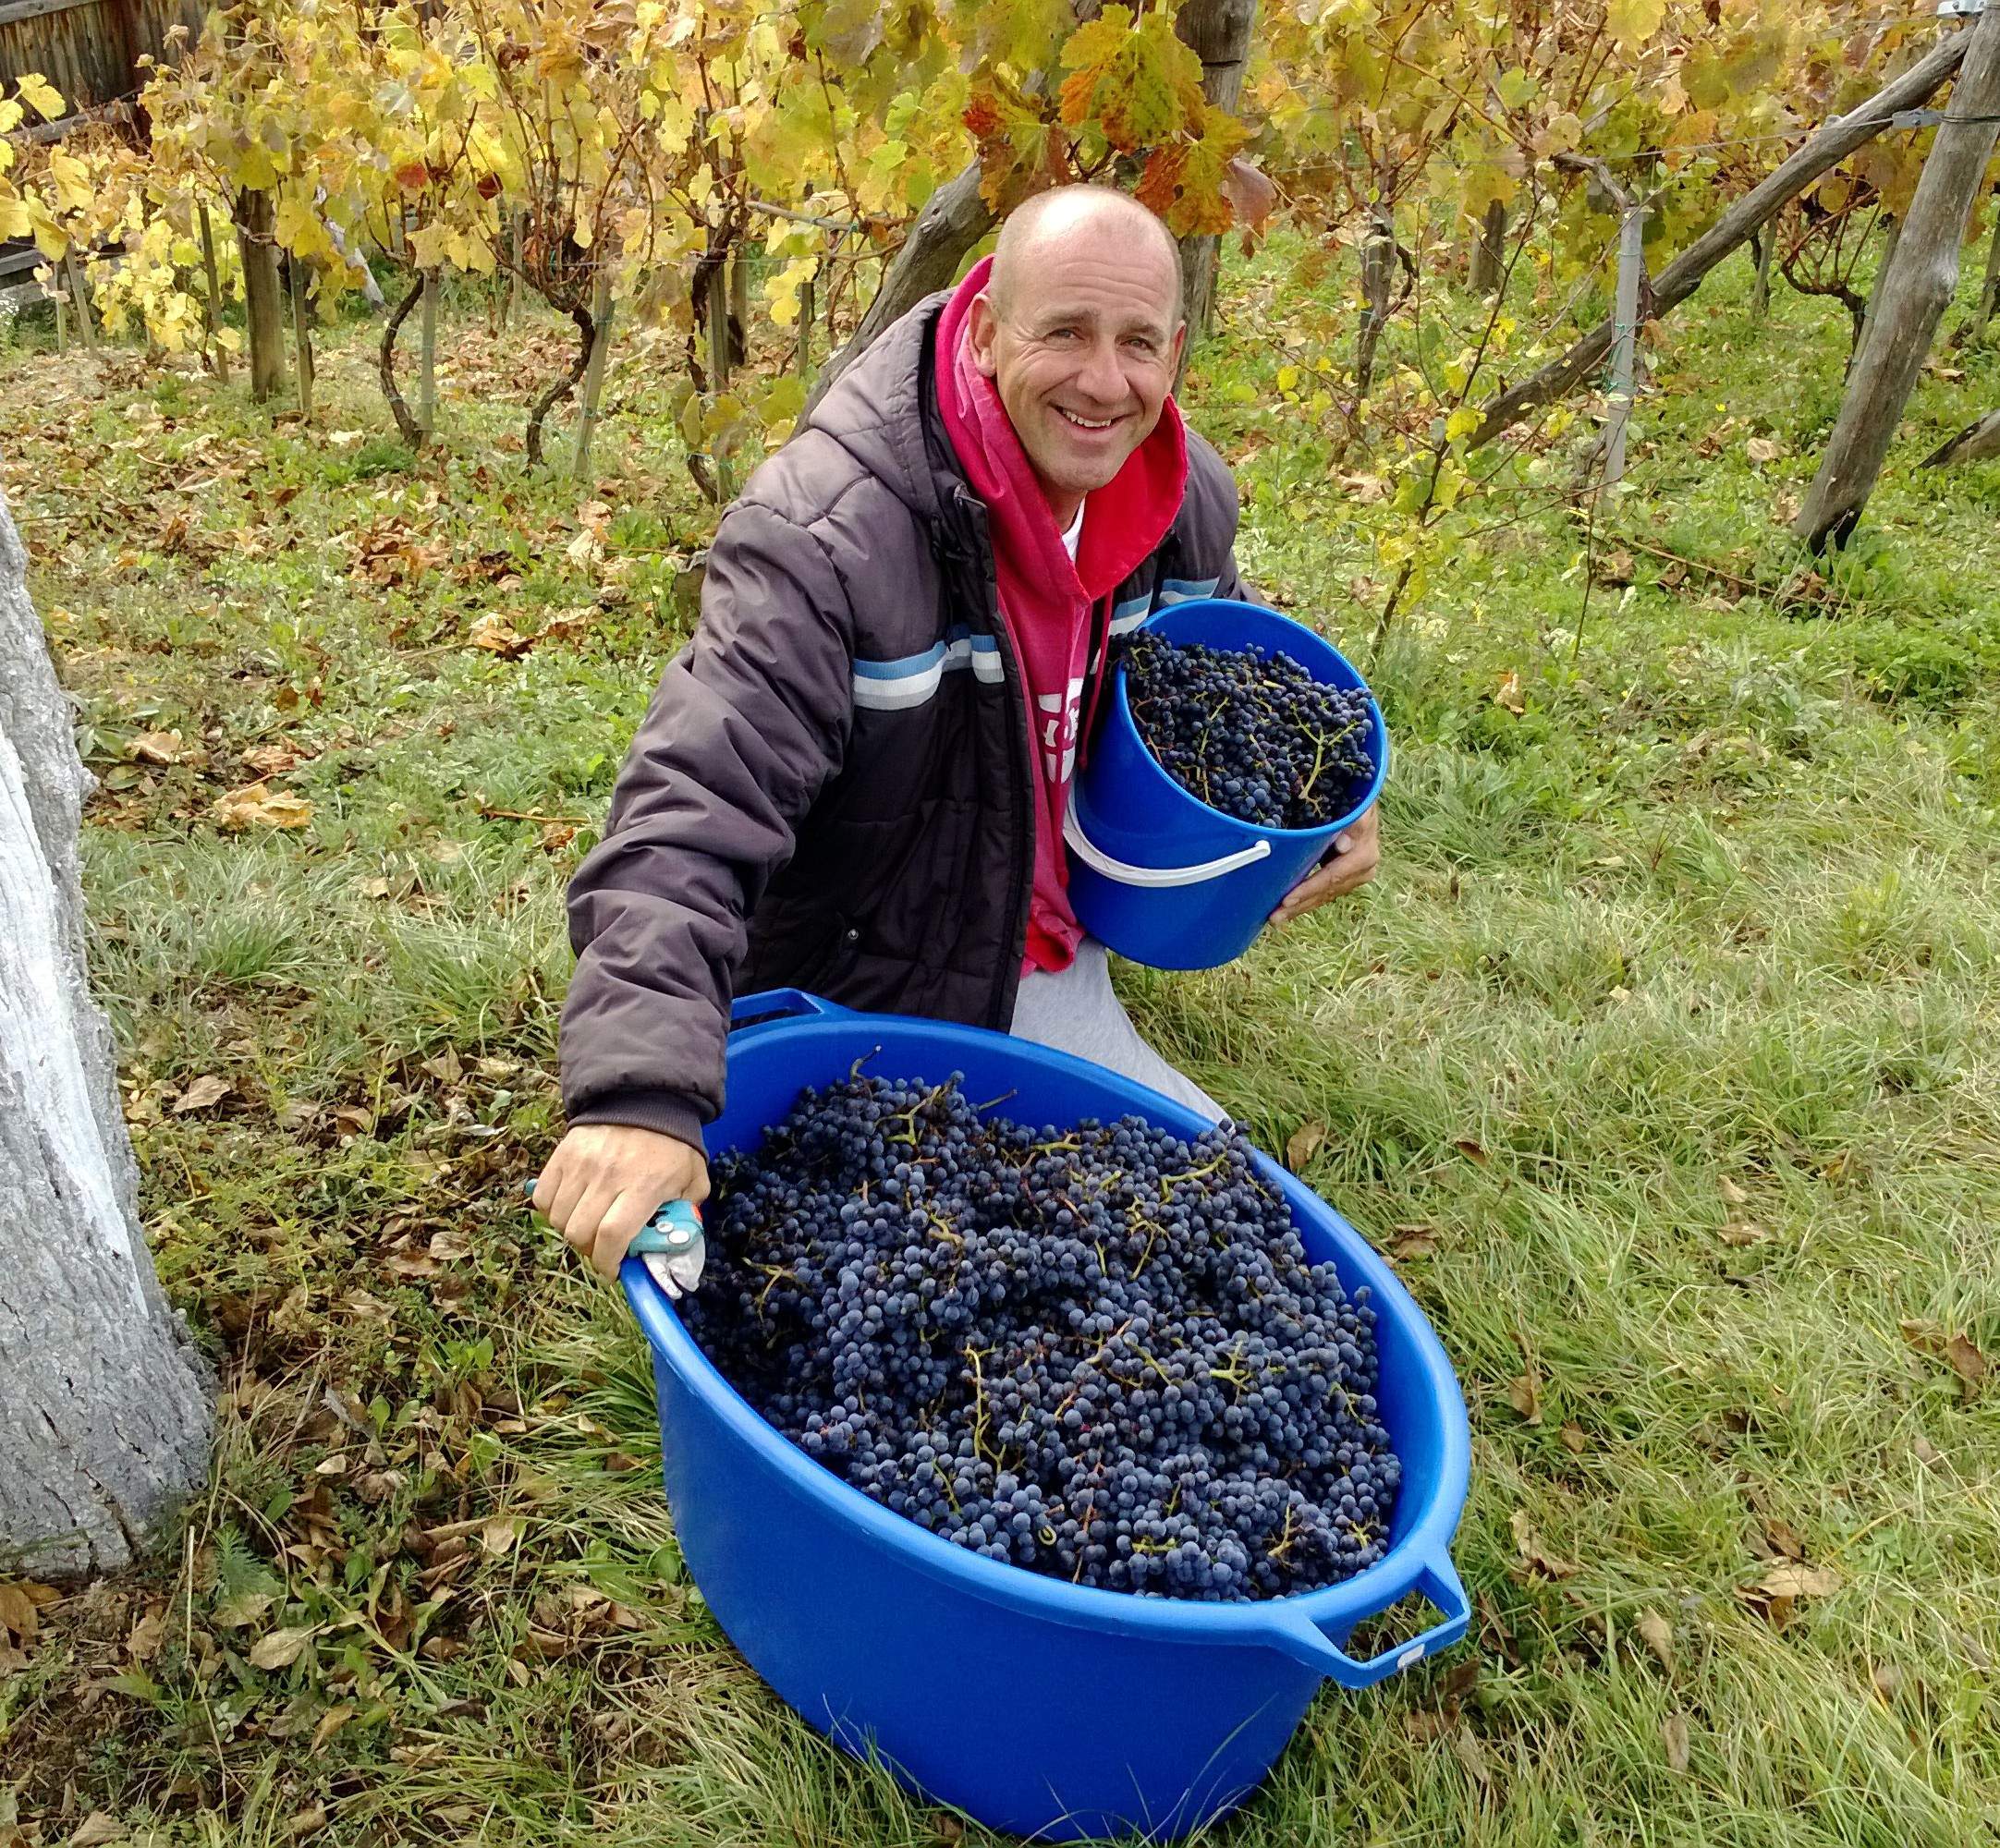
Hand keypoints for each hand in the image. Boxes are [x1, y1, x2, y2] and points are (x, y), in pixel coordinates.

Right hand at [532, 1123, 709, 1283]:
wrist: (647, 1099)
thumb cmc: (673, 1145)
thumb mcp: (693, 1180)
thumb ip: (685, 1213)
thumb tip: (669, 1246)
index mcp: (643, 1186)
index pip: (612, 1236)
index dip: (607, 1262)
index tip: (613, 1271)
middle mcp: (607, 1176)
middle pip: (580, 1232)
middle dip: (590, 1251)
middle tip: (602, 1249)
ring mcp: (581, 1164)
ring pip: (558, 1218)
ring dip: (571, 1232)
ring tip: (588, 1227)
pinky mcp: (562, 1155)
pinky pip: (543, 1196)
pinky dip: (551, 1210)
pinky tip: (570, 1208)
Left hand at [1269, 805, 1379, 927]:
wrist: (1360, 804)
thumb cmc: (1352, 802)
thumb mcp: (1354, 808)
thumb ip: (1352, 824)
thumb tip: (1344, 845)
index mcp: (1364, 855)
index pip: (1332, 877)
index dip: (1309, 889)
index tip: (1287, 900)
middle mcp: (1362, 870)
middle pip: (1326, 892)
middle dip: (1299, 905)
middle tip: (1274, 917)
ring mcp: (1355, 876)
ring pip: (1324, 896)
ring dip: (1300, 907)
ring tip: (1276, 918)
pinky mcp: (1345, 878)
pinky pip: (1324, 892)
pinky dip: (1306, 900)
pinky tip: (1288, 909)